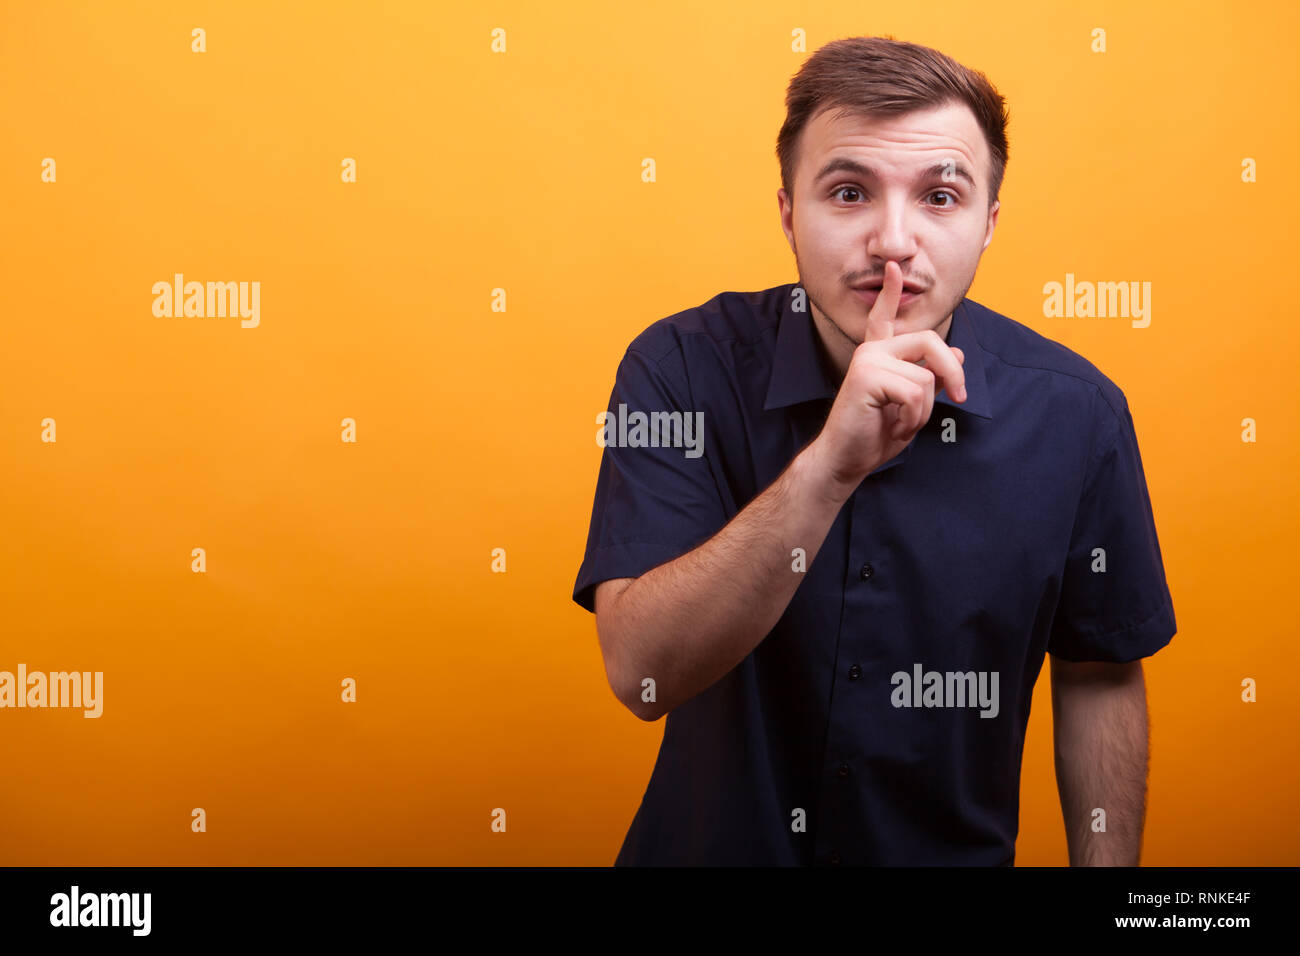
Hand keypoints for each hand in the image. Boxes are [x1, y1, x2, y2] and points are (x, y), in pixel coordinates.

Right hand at [808, 260, 966, 498]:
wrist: (847, 459)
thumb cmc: (876, 434)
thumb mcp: (913, 405)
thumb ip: (931, 378)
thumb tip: (957, 354)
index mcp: (878, 355)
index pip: (884, 317)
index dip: (891, 291)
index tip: (894, 267)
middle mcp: (871, 352)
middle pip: (929, 340)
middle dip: (953, 371)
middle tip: (960, 398)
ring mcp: (867, 361)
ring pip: (925, 376)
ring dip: (924, 410)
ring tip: (903, 423)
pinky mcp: (867, 376)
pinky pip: (914, 392)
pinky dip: (913, 417)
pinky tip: (894, 426)